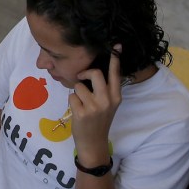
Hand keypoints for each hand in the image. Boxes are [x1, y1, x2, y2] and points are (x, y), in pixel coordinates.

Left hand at [71, 44, 123, 164]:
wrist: (93, 143)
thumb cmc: (99, 121)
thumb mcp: (109, 105)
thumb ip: (106, 89)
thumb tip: (95, 70)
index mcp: (116, 97)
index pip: (116, 74)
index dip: (115, 59)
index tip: (116, 45)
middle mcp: (107, 100)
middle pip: (95, 73)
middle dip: (85, 72)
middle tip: (81, 76)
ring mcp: (94, 107)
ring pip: (79, 85)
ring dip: (76, 92)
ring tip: (81, 103)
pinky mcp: (81, 113)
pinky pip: (71, 96)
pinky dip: (71, 101)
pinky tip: (77, 111)